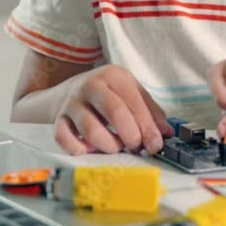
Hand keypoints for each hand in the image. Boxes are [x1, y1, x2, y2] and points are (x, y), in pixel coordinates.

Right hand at [53, 64, 174, 154]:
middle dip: (131, 136)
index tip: (155, 145)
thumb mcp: (131, 92)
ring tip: (115, 146)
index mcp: (113, 76)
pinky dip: (79, 149)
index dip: (148, 128)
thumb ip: (150, 111)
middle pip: (115, 112)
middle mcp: (91, 86)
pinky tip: (90, 149)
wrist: (69, 91)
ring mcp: (73, 103)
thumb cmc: (108, 94)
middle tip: (135, 146)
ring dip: (109, 146)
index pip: (134, 103)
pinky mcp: (59, 119)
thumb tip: (166, 133)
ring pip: (91, 130)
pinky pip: (64, 138)